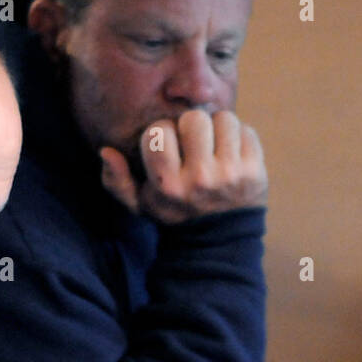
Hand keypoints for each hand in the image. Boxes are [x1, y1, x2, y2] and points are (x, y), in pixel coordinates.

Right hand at [100, 109, 267, 224]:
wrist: (219, 242)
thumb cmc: (175, 214)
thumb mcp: (140, 205)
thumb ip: (116, 181)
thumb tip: (106, 151)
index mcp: (167, 186)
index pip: (159, 132)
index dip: (163, 135)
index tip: (169, 149)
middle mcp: (199, 180)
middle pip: (193, 119)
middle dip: (192, 127)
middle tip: (194, 144)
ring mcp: (230, 175)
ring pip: (224, 118)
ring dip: (218, 128)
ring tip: (214, 147)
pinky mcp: (255, 173)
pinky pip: (247, 130)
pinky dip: (239, 137)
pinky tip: (232, 154)